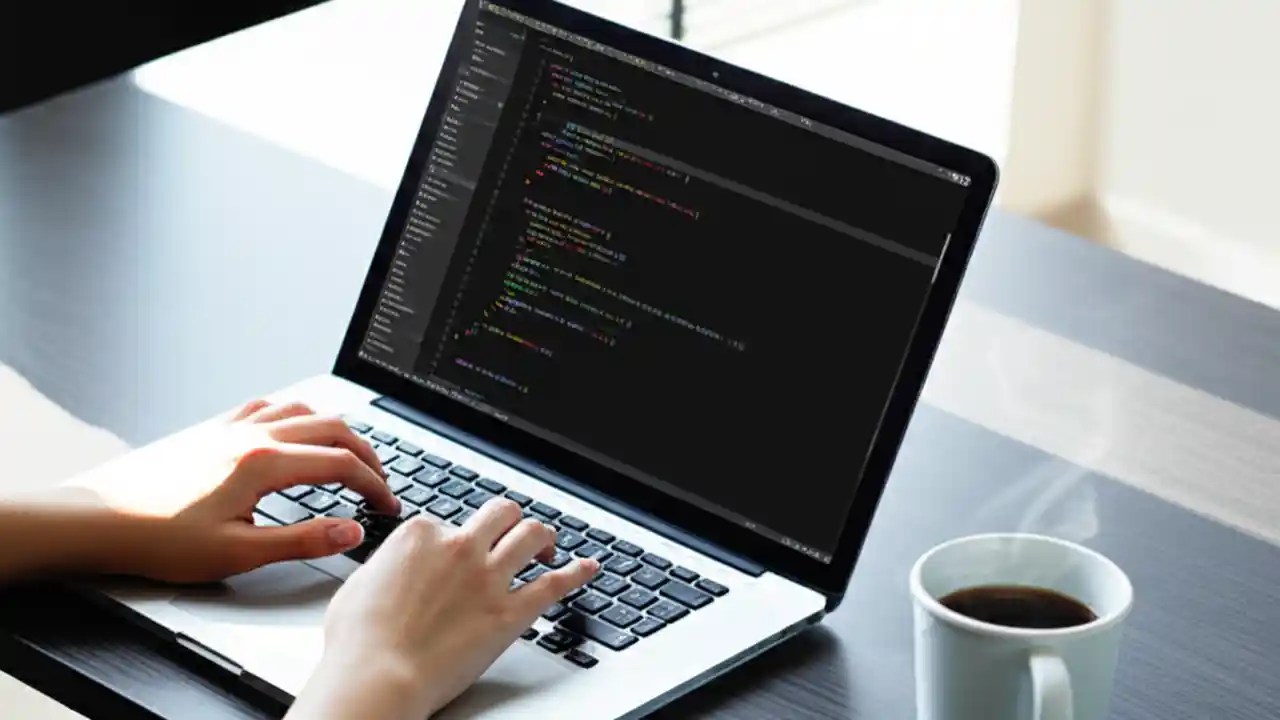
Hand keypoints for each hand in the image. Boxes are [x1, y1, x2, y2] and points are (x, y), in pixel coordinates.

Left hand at [69, 399, 400, 582]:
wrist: (99, 521)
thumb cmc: (160, 540)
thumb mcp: (238, 552)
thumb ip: (302, 540)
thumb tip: (351, 530)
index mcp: (264, 464)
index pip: (341, 465)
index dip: (374, 486)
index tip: (387, 506)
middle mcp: (252, 435)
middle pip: (333, 428)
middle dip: (366, 454)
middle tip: (380, 481)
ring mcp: (232, 427)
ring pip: (304, 409)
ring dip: (336, 429)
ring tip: (348, 454)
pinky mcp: (212, 429)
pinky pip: (267, 405)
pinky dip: (296, 414)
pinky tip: (295, 430)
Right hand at [288, 500, 598, 719]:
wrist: (376, 676)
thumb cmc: (358, 642)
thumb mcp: (359, 585)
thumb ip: (387, 567)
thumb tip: (393, 569)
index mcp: (420, 534)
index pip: (448, 521)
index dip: (452, 540)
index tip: (452, 555)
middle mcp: (459, 546)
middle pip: (499, 513)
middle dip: (507, 520)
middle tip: (511, 533)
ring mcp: (488, 577)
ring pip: (532, 535)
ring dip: (543, 537)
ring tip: (547, 545)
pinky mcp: (510, 612)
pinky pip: (555, 584)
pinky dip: (577, 573)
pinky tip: (588, 568)